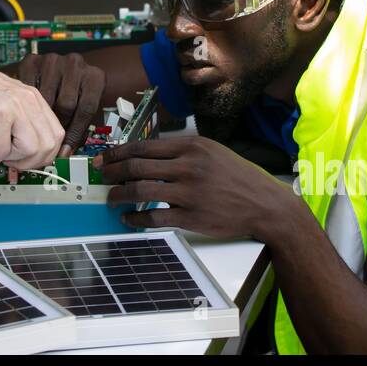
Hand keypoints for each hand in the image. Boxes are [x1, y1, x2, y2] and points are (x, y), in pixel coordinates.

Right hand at [0, 46, 64, 168]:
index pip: (57, 134)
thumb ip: (20, 120)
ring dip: (13, 160)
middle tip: (12, 162)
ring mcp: (13, 106)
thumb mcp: (5, 99)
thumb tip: (29, 149)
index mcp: (33, 97)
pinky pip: (1, 149)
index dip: (45, 155)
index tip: (29, 161)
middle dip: (31, 162)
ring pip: (31, 149)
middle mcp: (27, 100)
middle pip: (49, 145)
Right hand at [6, 52, 105, 155]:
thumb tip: (65, 154)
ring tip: (35, 130)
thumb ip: (78, 128)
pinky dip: (26, 104)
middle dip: (57, 127)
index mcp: (94, 76)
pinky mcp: (32, 61)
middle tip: (48, 142)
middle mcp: (76, 64)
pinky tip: (26, 111)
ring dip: (39, 117)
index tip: (64, 150)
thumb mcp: (82, 107)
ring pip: (46, 99)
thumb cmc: (72, 93)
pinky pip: (27, 90)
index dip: (75, 134)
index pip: (87, 108)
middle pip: (66, 104)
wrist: (54, 69)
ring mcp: (53, 60)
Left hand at [95, 135, 292, 238]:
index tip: (103, 158)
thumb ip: (182, 151)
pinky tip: (128, 219)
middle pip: (137, 167)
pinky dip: (136, 219)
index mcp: (192, 146)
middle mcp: (188, 166)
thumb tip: (146, 156)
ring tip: (111, 199)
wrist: (265, 204)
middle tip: (101, 177)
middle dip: (111, 172)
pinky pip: (154, 217)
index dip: (117, 153)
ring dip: (119, 195)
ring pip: (140, 191)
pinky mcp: (192, 217)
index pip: (143, 146)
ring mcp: (190, 192)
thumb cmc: (238, 177)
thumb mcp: (212, 152)